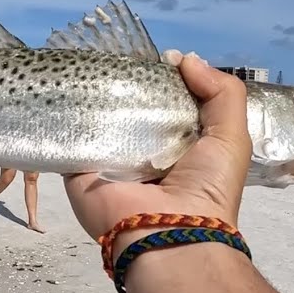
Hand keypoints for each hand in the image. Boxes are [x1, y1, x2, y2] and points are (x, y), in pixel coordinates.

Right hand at [64, 52, 252, 261]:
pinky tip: (62, 86)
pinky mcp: (78, 170)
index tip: (152, 57)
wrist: (170, 237)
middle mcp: (140, 153)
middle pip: (127, 109)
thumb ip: (220, 92)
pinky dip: (63, 114)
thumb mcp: (231, 136)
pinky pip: (67, 136)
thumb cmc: (206, 187)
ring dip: (90, 95)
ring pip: (94, 118)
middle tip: (115, 55)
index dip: (159, 80)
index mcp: (175, 147)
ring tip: (86, 62)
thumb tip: (182, 57)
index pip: (162, 105)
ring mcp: (106, 161)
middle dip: (123, 85)